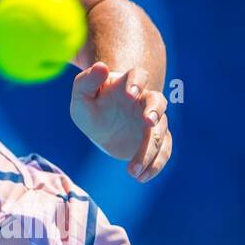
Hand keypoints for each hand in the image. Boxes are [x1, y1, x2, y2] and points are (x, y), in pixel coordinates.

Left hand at [70, 63, 171, 182]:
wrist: (101, 124)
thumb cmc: (91, 104)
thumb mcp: (81, 95)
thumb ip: (87, 80)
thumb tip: (100, 66)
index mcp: (127, 84)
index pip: (138, 75)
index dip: (137, 82)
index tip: (130, 94)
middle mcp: (145, 101)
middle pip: (158, 101)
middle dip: (155, 111)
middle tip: (147, 123)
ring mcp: (153, 121)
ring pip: (161, 132)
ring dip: (150, 151)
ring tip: (133, 171)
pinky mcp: (155, 140)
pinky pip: (163, 152)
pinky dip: (155, 165)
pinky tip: (140, 177)